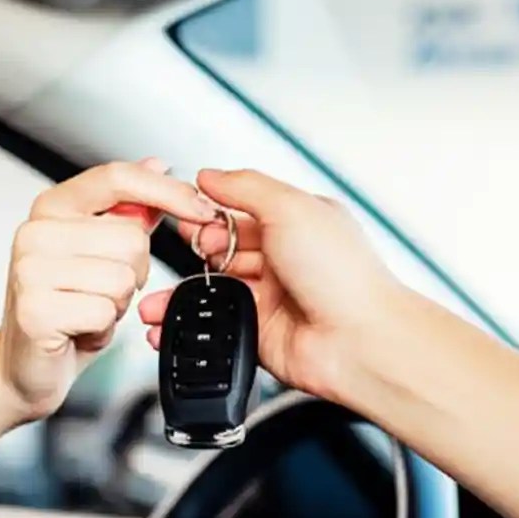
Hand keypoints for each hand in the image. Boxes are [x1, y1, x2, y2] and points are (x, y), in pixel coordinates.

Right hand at [0, 159, 218, 421]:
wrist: (23, 365)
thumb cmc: (64, 308)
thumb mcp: (101, 252)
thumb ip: (129, 211)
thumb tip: (157, 165)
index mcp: (53, 207)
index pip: (117, 178)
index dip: (166, 191)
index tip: (200, 208)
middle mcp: (35, 231)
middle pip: (131, 238)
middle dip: (134, 274)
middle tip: (102, 292)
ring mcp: (30, 270)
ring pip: (122, 277)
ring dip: (117, 303)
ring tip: (88, 310)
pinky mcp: (34, 309)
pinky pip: (105, 311)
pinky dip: (102, 327)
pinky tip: (78, 330)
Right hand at [139, 168, 405, 401]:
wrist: (360, 342)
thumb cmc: (344, 275)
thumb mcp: (292, 207)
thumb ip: (245, 187)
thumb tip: (209, 175)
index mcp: (298, 222)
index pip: (240, 210)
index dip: (210, 213)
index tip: (188, 214)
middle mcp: (285, 259)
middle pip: (223, 249)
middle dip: (197, 249)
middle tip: (189, 250)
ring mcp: (272, 298)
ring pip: (215, 289)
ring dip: (184, 292)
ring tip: (158, 298)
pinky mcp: (260, 334)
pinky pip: (216, 326)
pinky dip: (189, 326)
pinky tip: (171, 323)